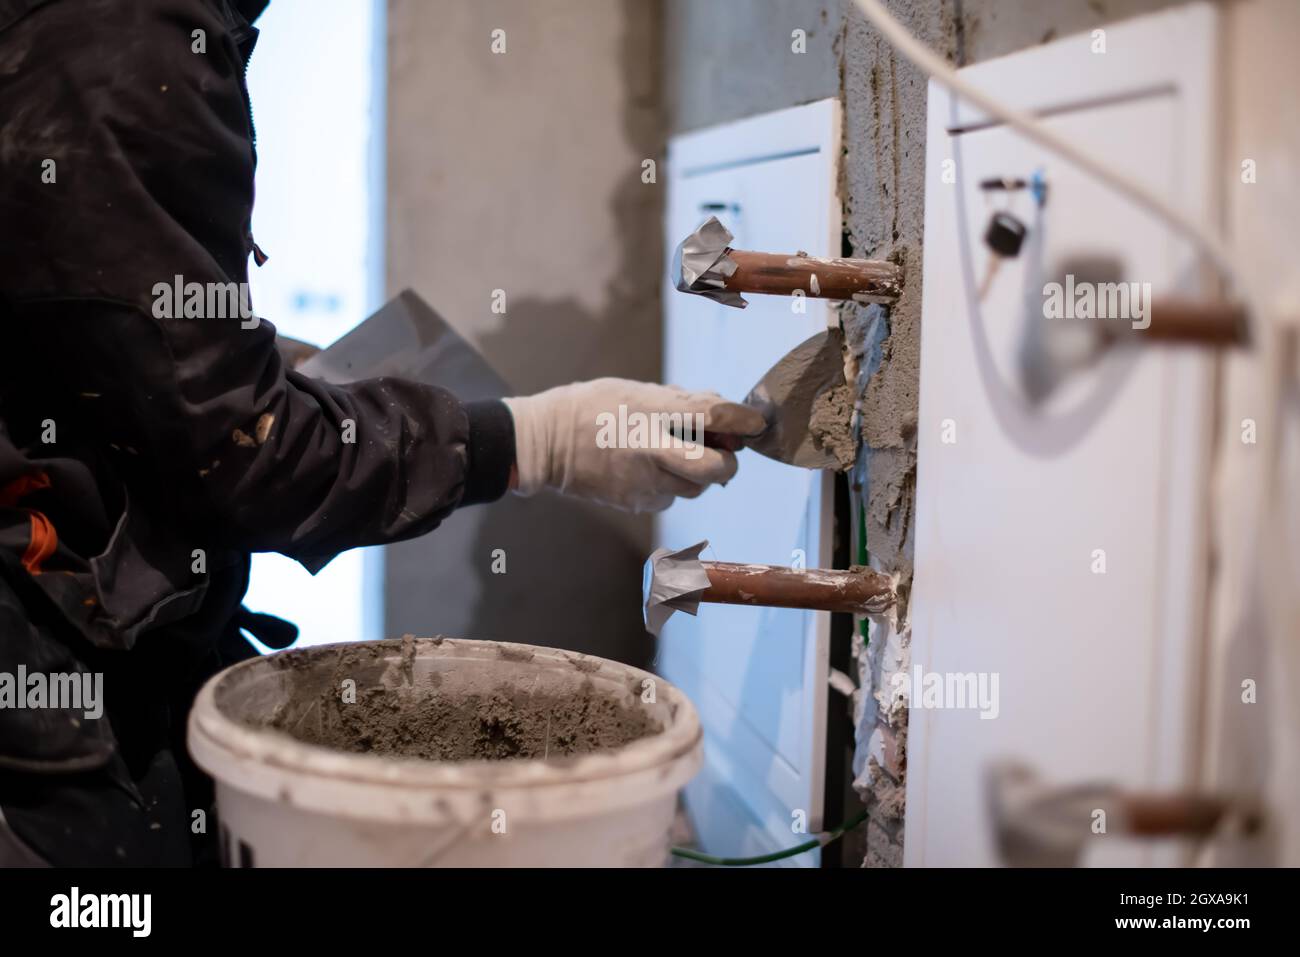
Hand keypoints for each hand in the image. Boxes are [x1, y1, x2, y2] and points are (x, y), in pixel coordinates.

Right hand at [503, 379, 765, 511]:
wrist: (545, 444)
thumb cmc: (592, 407)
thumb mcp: (637, 390)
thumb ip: (681, 402)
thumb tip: (721, 410)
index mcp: (652, 413)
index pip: (712, 415)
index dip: (742, 420)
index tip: (755, 423)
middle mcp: (651, 450)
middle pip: (716, 469)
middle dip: (729, 462)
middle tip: (725, 451)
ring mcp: (643, 481)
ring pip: (696, 488)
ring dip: (699, 476)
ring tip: (675, 455)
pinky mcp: (635, 502)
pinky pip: (670, 498)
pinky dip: (672, 486)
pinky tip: (650, 469)